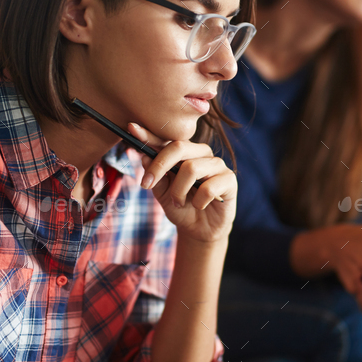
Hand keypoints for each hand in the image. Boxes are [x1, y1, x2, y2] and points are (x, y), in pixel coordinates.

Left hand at [128, 123, 236, 242]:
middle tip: (146, 185)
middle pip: (179, 147)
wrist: (199, 231)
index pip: (166, 140)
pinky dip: (198, 201)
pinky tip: (199, 206)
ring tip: (178, 203)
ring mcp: (217, 165)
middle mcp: (202, 154)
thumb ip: (154, 176)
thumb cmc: (181, 208)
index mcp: (185, 152)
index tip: (131, 130)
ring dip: (179, 191)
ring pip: (191, 168)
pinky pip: (208, 187)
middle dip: (159, 166)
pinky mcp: (229, 180)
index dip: (150, 135)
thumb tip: (144, 156)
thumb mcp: (162, 193)